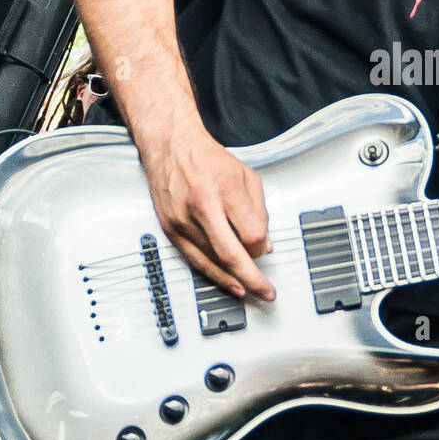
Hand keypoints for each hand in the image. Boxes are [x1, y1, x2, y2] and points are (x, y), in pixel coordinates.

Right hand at [139, 126, 273, 299]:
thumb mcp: (247, 177)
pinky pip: (195, 260)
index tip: (266, 248)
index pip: (252, 234)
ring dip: (234, 280)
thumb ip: (260, 211)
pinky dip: (214, 275)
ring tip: (251, 291)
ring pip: (212, 262)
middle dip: (253, 279)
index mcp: (226, 190)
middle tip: (267, 292)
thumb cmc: (208, 160)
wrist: (172, 148)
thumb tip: (264, 244)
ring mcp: (183, 220)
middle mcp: (202, 207)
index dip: (262, 247)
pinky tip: (228, 283)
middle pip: (232, 255)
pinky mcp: (171, 229)